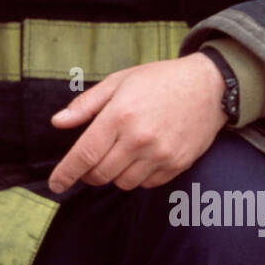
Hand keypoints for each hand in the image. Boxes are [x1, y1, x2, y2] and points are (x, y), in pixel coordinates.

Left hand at [48, 53, 228, 192]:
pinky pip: (146, 184)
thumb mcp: (118, 81)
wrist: (209, 86)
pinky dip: (136, 177)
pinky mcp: (177, 164)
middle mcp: (139, 139)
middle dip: (88, 173)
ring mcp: (160, 154)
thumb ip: (85, 105)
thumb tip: (57, 122)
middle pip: (100, 174)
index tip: (55, 184)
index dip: (66, 173)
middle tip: (90, 162)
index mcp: (120, 115)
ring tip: (118, 154)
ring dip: (113, 174)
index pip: (84, 154)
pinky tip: (139, 158)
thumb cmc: (159, 80)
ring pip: (122, 183)